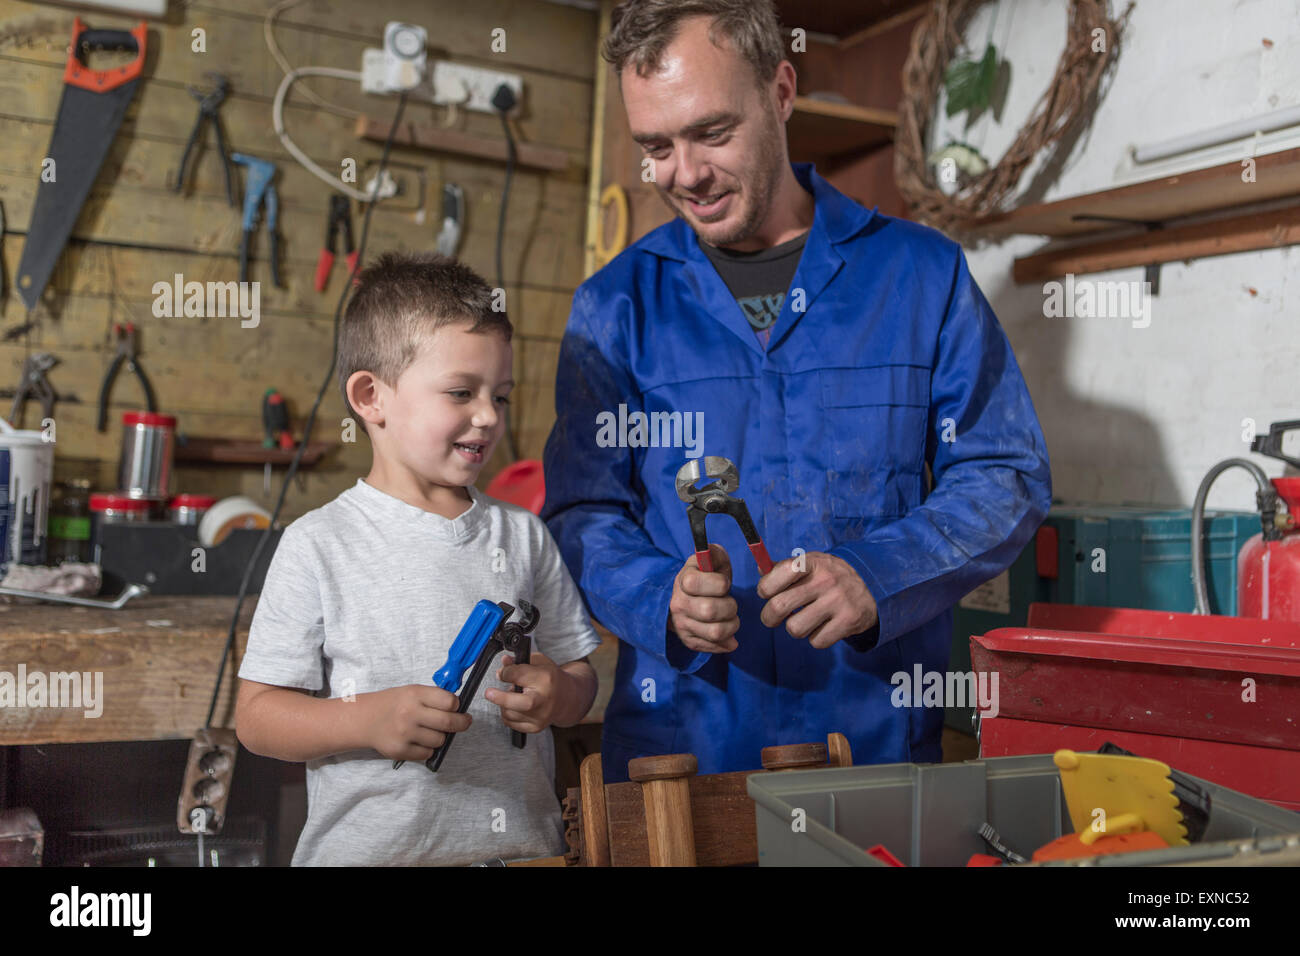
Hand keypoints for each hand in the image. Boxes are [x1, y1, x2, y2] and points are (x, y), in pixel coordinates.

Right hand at [359, 684, 470, 762]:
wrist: (364, 719)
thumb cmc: (393, 704)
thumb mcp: (411, 691)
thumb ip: (433, 697)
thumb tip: (459, 707)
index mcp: (415, 694)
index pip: (450, 702)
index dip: (456, 705)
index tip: (456, 707)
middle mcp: (410, 713)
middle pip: (449, 722)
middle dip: (462, 723)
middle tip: (464, 722)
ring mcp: (405, 734)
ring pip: (440, 740)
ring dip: (440, 737)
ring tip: (430, 731)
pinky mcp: (400, 750)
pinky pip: (427, 753)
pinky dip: (427, 748)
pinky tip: (419, 740)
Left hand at [486, 652, 561, 733]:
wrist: (568, 699)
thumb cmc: (553, 679)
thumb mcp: (539, 663)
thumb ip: (520, 662)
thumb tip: (504, 662)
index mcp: (545, 679)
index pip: (516, 675)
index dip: (505, 672)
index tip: (502, 672)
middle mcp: (543, 700)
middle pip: (514, 703)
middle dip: (498, 697)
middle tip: (488, 693)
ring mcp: (540, 716)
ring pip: (508, 713)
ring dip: (504, 704)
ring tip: (514, 695)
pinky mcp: (535, 727)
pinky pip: (511, 723)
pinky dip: (508, 714)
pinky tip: (514, 707)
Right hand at [668, 543, 739, 653]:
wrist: (685, 594)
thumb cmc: (705, 574)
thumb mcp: (710, 558)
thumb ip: (715, 554)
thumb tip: (716, 562)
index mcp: (684, 580)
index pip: (705, 584)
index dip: (721, 584)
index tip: (723, 583)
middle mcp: (678, 603)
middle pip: (710, 611)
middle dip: (730, 607)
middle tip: (731, 604)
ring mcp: (681, 624)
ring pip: (715, 632)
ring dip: (732, 625)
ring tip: (731, 618)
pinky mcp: (688, 640)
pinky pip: (713, 647)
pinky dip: (727, 641)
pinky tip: (727, 632)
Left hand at [757, 552, 877, 648]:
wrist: (873, 585)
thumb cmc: (830, 575)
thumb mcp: (811, 563)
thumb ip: (784, 568)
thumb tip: (760, 568)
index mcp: (811, 563)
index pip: (775, 576)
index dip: (764, 589)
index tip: (768, 594)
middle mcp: (825, 580)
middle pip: (779, 607)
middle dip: (769, 617)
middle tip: (772, 617)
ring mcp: (838, 601)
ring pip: (795, 628)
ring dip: (794, 628)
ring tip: (803, 621)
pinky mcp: (849, 621)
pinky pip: (816, 641)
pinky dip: (816, 638)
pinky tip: (823, 627)